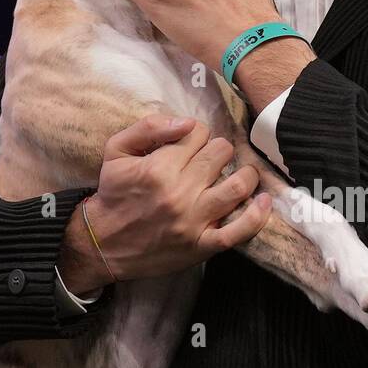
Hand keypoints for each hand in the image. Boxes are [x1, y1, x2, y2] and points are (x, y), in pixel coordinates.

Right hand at [57, 113, 271, 293]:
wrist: (103, 244)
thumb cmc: (112, 194)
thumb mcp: (115, 151)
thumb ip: (148, 127)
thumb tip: (186, 122)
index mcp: (160, 166)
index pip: (199, 133)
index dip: (197, 134)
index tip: (191, 144)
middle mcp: (181, 191)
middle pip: (221, 153)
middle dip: (219, 150)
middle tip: (212, 159)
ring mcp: (195, 220)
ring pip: (238, 186)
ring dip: (246, 174)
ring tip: (242, 173)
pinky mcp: (203, 245)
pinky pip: (240, 231)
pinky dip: (257, 215)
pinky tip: (264, 201)